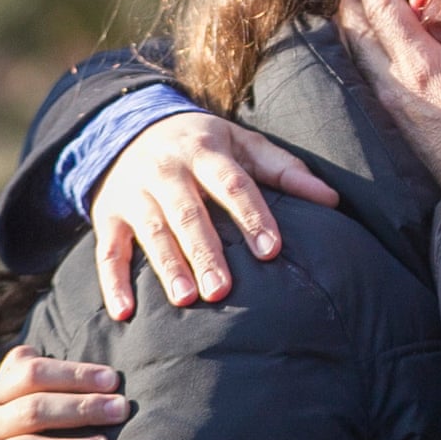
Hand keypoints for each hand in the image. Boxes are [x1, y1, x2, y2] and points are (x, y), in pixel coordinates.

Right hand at [91, 111, 338, 319]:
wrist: (131, 127)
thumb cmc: (205, 144)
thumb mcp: (243, 144)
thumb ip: (285, 171)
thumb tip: (332, 199)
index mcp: (206, 151)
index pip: (233, 184)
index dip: (252, 216)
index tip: (270, 250)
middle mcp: (167, 170)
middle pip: (189, 213)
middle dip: (206, 251)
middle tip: (224, 290)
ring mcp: (134, 193)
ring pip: (151, 233)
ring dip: (168, 267)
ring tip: (187, 299)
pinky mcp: (108, 216)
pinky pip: (107, 251)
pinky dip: (113, 283)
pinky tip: (125, 312)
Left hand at [338, 0, 440, 188]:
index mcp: (420, 66)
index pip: (383, 11)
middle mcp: (396, 86)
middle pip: (358, 34)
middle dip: (351, 2)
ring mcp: (394, 108)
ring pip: (359, 59)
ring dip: (352, 29)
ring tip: (353, 11)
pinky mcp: (400, 125)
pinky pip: (367, 79)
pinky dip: (362, 56)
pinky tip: (371, 57)